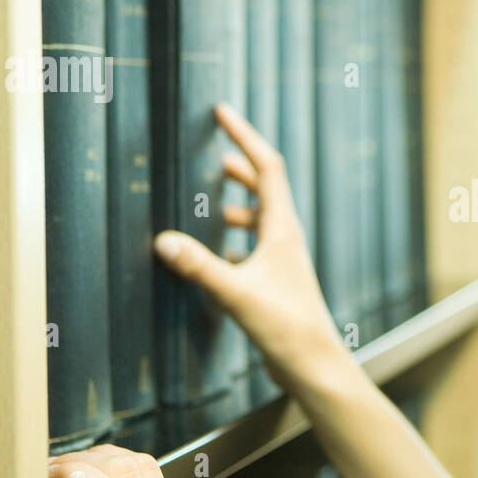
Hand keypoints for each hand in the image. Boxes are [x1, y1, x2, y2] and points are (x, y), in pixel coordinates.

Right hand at [152, 103, 348, 396]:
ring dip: (238, 204)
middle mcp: (286, 238)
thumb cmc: (285, 326)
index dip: (244, 136)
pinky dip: (237, 239)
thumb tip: (163, 240)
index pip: (267, 167)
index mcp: (282, 228)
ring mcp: (284, 259)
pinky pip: (256, 247)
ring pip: (261, 218)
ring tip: (211, 202)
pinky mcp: (278, 281)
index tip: (222, 113)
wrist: (314, 364)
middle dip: (240, 167)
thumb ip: (199, 267)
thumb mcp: (236, 293)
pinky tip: (220, 252)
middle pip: (266, 187)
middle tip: (214, 153)